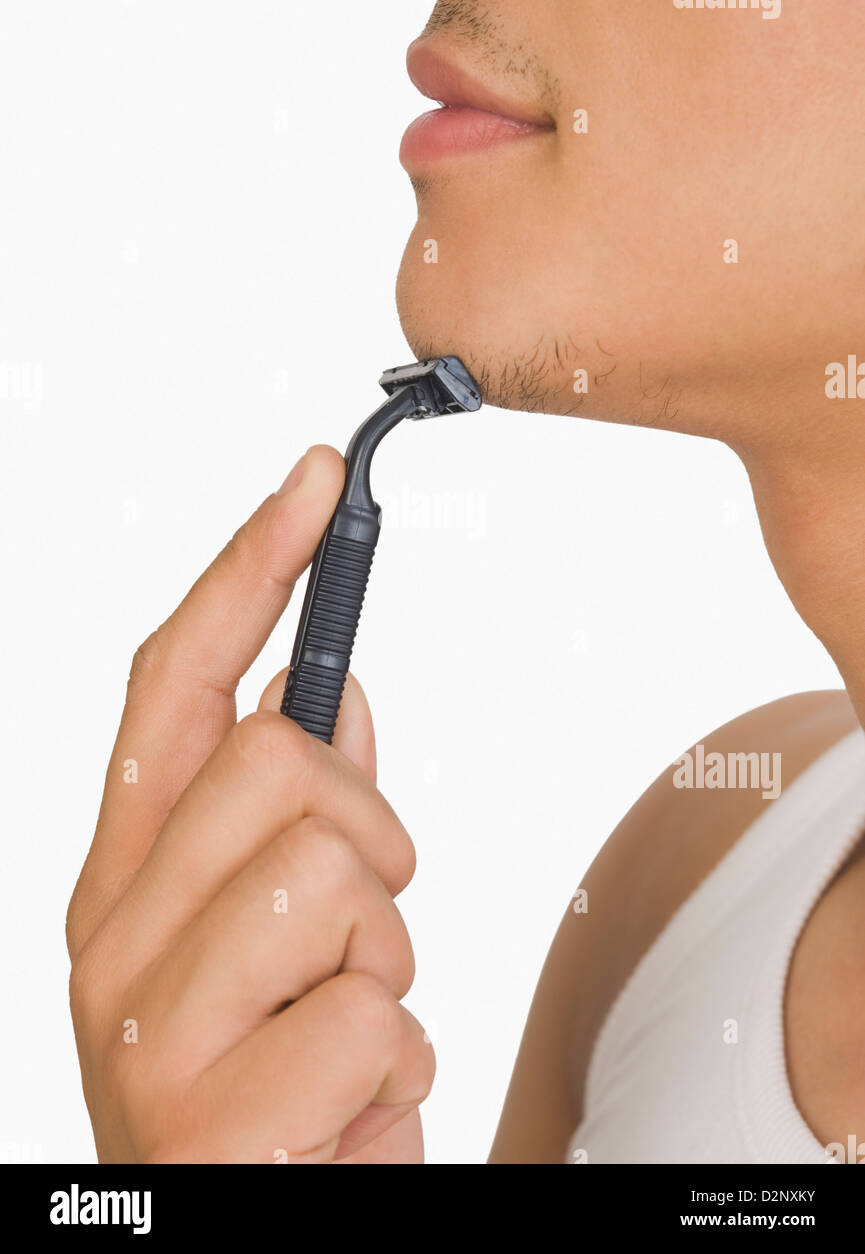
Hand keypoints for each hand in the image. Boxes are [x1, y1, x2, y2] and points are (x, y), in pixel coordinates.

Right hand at [66, 446, 432, 1163]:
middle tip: (363, 920)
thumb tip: (329, 688)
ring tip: (345, 1029)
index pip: (173, 687)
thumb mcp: (281, 937)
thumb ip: (295, 814)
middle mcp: (110, 942)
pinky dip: (400, 1060)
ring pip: (339, 875)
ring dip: (387, 955)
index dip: (245, 571)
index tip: (313, 481)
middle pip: (281, 763)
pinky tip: (349, 1110)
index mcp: (120, 881)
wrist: (256, 1236)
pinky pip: (380, 1011)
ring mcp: (148, 1034)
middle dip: (371, 832)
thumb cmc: (271, 1081)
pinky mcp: (217, 1121)